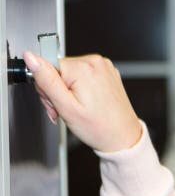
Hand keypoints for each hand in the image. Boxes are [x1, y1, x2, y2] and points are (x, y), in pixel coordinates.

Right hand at [24, 52, 141, 151]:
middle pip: (58, 70)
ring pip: (68, 73)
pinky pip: (83, 76)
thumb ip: (46, 80)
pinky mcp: (107, 73)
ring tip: (77, 109)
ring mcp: (103, 67)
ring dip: (67, 92)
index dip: (46, 88)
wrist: (122, 137)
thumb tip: (31, 58)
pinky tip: (86, 103)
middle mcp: (95, 62)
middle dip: (56, 92)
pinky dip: (80, 89)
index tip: (55, 103)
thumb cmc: (99, 127)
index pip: (46, 66)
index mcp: (83, 68)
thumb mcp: (66, 107)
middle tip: (66, 110)